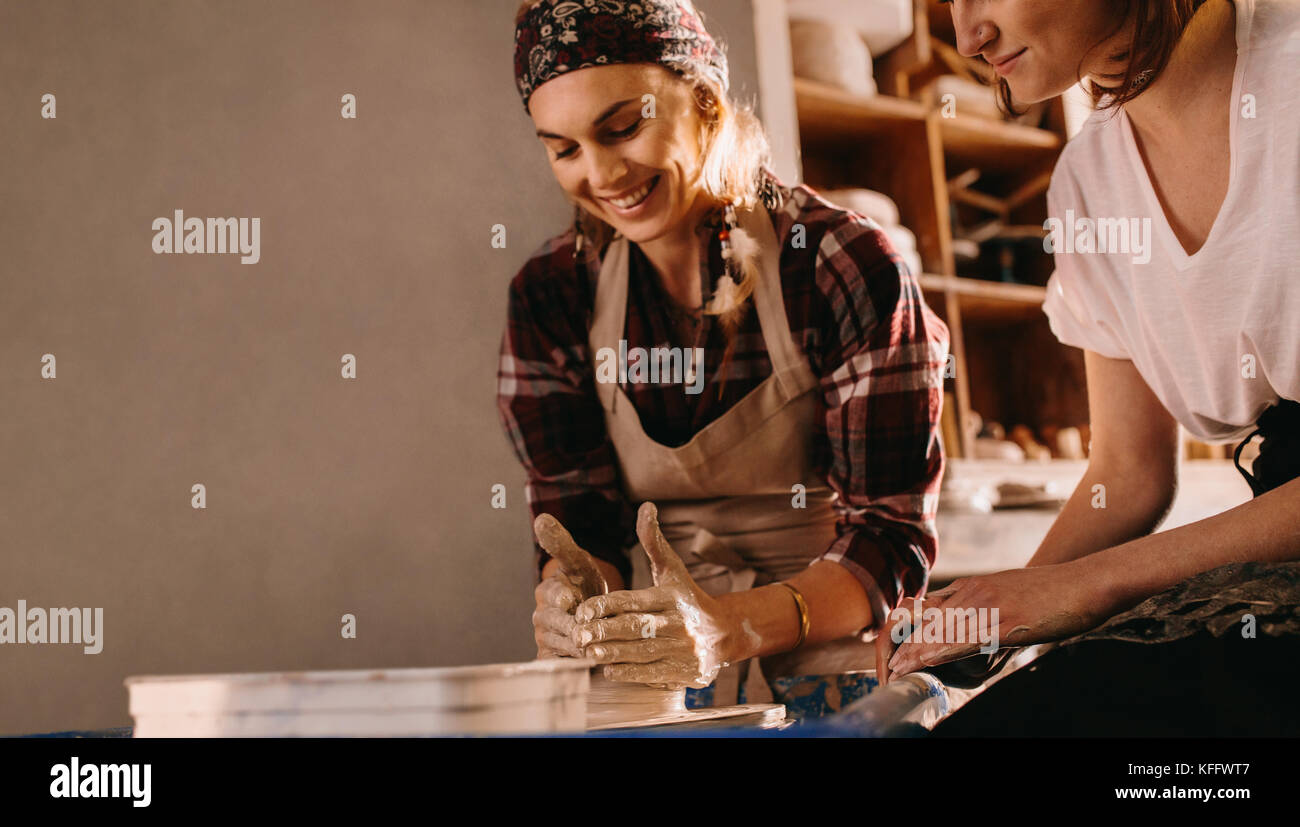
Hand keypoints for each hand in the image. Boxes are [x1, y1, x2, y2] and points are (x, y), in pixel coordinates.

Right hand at [531, 513, 608, 658]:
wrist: (590, 621)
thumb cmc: (587, 587)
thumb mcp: (578, 564)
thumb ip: (561, 544)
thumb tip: (540, 518)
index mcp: (547, 590)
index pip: (554, 592)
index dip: (565, 596)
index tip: (572, 598)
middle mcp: (541, 614)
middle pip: (557, 622)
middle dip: (575, 625)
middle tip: (588, 630)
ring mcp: (544, 638)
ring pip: (562, 644)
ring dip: (580, 646)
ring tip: (597, 647)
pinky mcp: (549, 659)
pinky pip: (560, 663)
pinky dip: (575, 663)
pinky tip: (591, 663)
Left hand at [572, 502, 738, 688]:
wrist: (726, 634)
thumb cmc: (688, 599)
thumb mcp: (673, 570)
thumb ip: (654, 542)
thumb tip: (645, 507)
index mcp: (673, 596)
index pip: (634, 600)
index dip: (607, 605)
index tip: (583, 610)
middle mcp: (679, 622)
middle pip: (635, 627)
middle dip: (605, 631)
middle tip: (578, 633)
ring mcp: (683, 649)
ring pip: (641, 652)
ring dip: (612, 653)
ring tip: (588, 652)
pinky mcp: (685, 672)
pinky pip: (652, 673)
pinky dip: (629, 672)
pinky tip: (608, 669)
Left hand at [884, 561, 1115, 679]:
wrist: (1085, 582)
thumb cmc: (1053, 592)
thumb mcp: (1010, 593)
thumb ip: (988, 608)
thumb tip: (978, 633)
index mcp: (975, 585)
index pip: (933, 609)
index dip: (912, 631)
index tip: (897, 649)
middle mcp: (974, 591)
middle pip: (930, 620)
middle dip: (908, 645)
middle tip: (888, 667)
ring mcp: (988, 604)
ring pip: (942, 630)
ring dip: (916, 652)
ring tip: (896, 670)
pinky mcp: (1003, 619)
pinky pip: (965, 638)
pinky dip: (941, 651)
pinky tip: (925, 661)